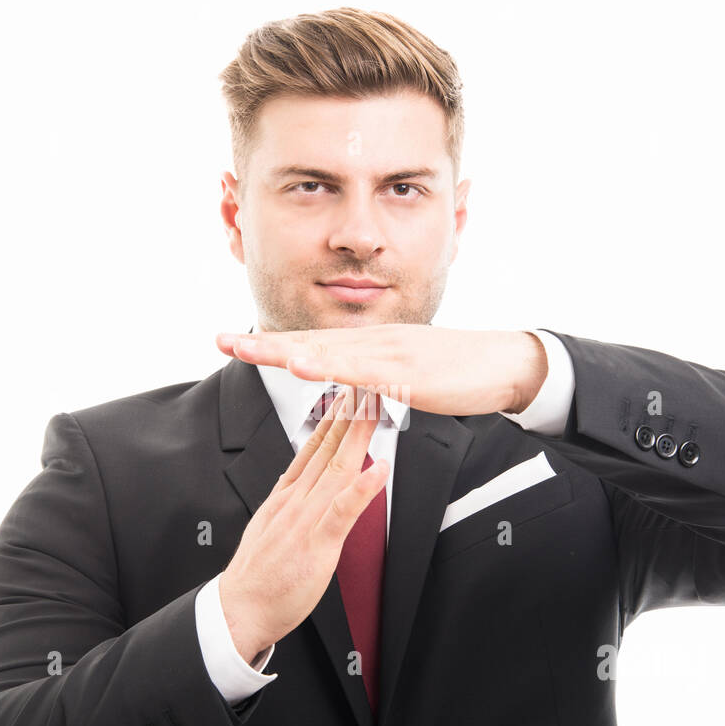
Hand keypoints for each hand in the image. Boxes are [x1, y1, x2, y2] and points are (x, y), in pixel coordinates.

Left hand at [215, 324, 547, 416]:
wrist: (502, 364)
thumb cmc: (456, 371)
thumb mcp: (405, 371)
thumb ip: (373, 376)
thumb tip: (347, 385)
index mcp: (370, 345)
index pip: (312, 342)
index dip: (271, 341)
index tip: (233, 341)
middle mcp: (374, 342)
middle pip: (310, 342)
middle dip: (264, 343)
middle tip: (222, 340)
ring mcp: (391, 354)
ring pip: (330, 353)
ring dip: (288, 351)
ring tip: (252, 350)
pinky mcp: (409, 373)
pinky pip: (364, 371)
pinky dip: (332, 369)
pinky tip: (306, 367)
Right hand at [219, 385, 389, 662]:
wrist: (239, 611)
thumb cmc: (260, 577)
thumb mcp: (271, 525)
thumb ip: (289, 500)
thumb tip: (298, 478)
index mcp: (288, 496)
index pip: (314, 447)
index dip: (334, 416)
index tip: (350, 390)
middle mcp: (296, 500)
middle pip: (328, 448)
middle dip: (350, 412)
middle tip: (369, 378)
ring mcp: (305, 519)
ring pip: (336, 469)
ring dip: (358, 435)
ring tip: (376, 406)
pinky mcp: (316, 544)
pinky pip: (341, 512)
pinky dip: (361, 489)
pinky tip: (378, 468)